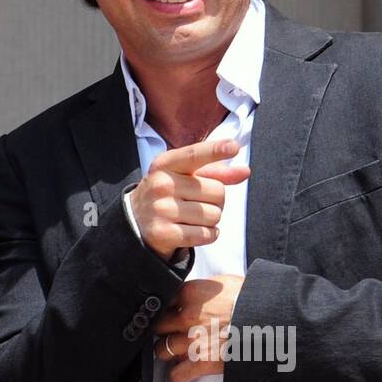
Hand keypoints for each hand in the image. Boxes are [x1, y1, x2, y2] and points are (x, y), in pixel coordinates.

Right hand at [129, 138, 249, 261]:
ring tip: (194, 218)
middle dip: (216, 201)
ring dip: (212, 220)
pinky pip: (207, 234)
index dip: (215, 151)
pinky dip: (209, 235)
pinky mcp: (165, 233)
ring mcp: (162, 210)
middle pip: (217, 191)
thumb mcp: (184, 177)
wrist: (135, 223)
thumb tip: (245, 171)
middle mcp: (162, 185)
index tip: (234, 147)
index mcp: (166, 164)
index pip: (194, 155)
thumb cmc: (168, 195)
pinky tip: (195, 231)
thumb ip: (215, 172)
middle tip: (198, 204)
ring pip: (214, 215)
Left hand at [153, 275, 244, 381]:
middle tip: (172, 332)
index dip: (166, 308)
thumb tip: (199, 292)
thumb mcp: (227, 282)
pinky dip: (178, 375)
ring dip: (168, 352)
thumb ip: (205, 288)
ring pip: (162, 350)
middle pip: (158, 326)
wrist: (270, 322)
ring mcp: (192, 341)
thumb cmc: (254, 300)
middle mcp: (187, 317)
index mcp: (191, 293)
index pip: (163, 301)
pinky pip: (177, 374)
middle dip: (164, 330)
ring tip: (176, 352)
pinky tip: (182, 372)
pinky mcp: (202, 363)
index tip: (169, 312)